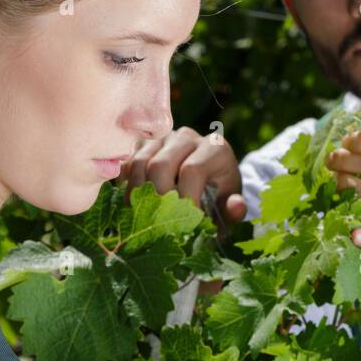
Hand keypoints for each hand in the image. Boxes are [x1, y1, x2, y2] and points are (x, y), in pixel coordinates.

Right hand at [115, 127, 246, 220]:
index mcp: (215, 149)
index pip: (192, 170)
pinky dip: (124, 184)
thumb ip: (234, 209)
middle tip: (156, 223)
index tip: (184, 223)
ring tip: (140, 216)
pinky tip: (131, 204)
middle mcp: (188, 137)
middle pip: (160, 165)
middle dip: (156, 197)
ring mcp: (163, 138)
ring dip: (136, 193)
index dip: (185, 199)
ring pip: (139, 162)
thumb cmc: (220, 195)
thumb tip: (235, 206)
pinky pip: (127, 162)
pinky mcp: (144, 144)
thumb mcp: (230, 204)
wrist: (208, 179)